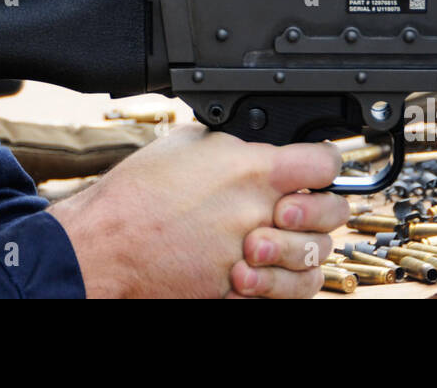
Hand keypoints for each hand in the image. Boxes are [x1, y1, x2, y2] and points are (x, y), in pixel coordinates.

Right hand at [49, 124, 347, 297]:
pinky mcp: (239, 291)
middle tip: (299, 206)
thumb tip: (251, 143)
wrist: (105, 246)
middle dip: (323, 208)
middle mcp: (261, 214)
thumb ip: (232, 144)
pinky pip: (283, 293)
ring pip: (315, 259)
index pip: (324, 162)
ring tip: (274, 241)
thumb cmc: (136, 194)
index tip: (317, 165)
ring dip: (303, 249)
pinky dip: (280, 283)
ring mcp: (253, 257)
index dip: (325, 161)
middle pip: (331, 214)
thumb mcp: (185, 143)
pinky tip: (259, 269)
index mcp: (253, 171)